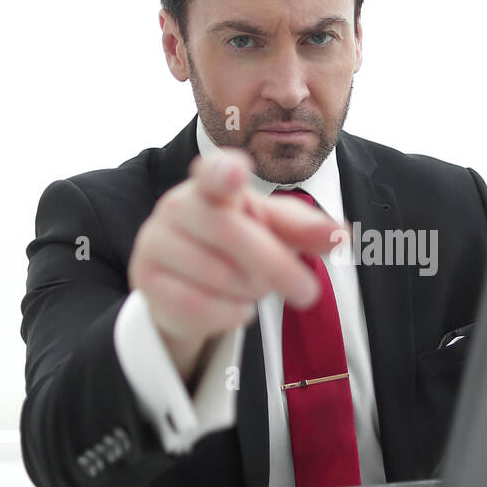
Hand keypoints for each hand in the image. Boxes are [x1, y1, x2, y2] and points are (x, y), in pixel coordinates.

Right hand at [127, 147, 342, 381]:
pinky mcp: (145, 280)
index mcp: (211, 184)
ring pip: (217, 274)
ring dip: (251, 290)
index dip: (225, 173)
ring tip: (254, 289)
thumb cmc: (237, 249)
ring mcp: (154, 242)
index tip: (237, 174)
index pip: (216, 173)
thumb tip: (341, 234)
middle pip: (231, 232)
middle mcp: (175, 205)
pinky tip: (237, 309)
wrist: (188, 290)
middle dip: (276, 264)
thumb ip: (305, 230)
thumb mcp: (275, 233)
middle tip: (309, 292)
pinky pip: (197, 304)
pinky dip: (229, 313)